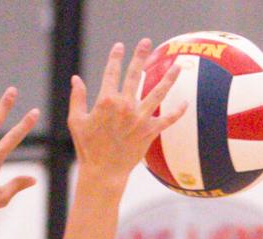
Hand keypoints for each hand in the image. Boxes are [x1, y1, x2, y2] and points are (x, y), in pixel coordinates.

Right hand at [68, 39, 186, 183]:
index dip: (116, 57)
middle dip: (140, 56)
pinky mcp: (150, 132)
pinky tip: (186, 102)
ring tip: (178, 65)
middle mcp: (125, 106)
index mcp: (106, 101)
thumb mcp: (76, 121)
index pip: (111, 72)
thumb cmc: (87, 148)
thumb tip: (75, 79)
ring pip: (158, 93)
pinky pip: (168, 119)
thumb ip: (77, 98)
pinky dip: (178, 111)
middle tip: (146, 42)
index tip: (119, 46)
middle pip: (135, 75)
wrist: (103, 172)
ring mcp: (140, 118)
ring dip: (169, 78)